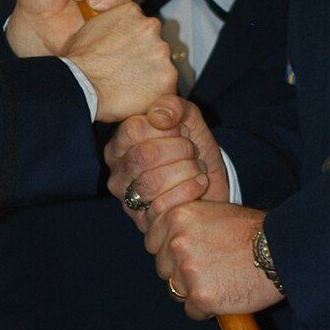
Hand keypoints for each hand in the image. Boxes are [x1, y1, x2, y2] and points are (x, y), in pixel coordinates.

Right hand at [64, 5, 176, 120]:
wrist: (81, 85)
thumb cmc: (80, 62)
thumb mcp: (91, 27)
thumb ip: (111, 24)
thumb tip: (115, 30)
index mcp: (132, 12)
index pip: (141, 26)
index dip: (134, 43)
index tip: (126, 54)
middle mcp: (151, 27)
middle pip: (154, 44)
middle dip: (144, 58)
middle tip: (126, 72)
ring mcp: (161, 52)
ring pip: (162, 64)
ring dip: (151, 75)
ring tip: (129, 85)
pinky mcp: (168, 76)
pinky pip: (166, 86)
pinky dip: (155, 93)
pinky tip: (136, 96)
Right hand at [106, 95, 229, 227]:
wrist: (213, 187)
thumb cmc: (194, 151)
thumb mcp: (188, 119)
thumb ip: (173, 107)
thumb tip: (159, 117)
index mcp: (119, 144)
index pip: (134, 129)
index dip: (166, 128)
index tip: (180, 131)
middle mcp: (117, 172)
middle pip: (144, 155)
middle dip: (180, 149)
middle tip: (192, 151)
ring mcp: (127, 199)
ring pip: (153, 182)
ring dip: (187, 170)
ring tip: (197, 168)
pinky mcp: (144, 222)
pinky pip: (164, 205)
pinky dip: (191, 189)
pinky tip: (199, 184)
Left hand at [145, 202, 281, 319]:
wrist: (281, 251)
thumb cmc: (253, 232)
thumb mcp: (214, 212)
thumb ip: (187, 224)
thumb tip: (167, 241)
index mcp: (177, 216)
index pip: (152, 242)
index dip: (169, 252)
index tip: (186, 255)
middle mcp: (176, 242)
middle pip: (162, 268)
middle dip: (180, 273)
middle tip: (208, 270)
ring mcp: (187, 270)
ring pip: (175, 291)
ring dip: (193, 291)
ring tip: (219, 282)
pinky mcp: (200, 295)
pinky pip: (192, 311)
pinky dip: (207, 309)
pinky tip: (225, 296)